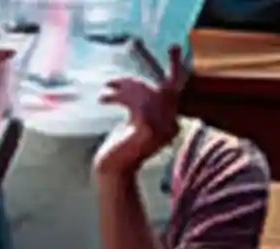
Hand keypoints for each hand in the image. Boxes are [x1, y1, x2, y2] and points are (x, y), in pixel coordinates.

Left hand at [94, 45, 184, 176]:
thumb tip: (133, 84)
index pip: (175, 95)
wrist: (111, 172)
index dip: (176, 72)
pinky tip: (103, 98)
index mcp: (170, 126)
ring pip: (149, 92)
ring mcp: (160, 129)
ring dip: (126, 86)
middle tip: (174, 46)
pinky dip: (118, 96)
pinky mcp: (145, 129)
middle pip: (172, 90)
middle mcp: (170, 127)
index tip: (175, 50)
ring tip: (108, 86)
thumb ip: (140, 108)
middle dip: (174, 66)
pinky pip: (136, 102)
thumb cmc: (119, 150)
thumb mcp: (132, 124)